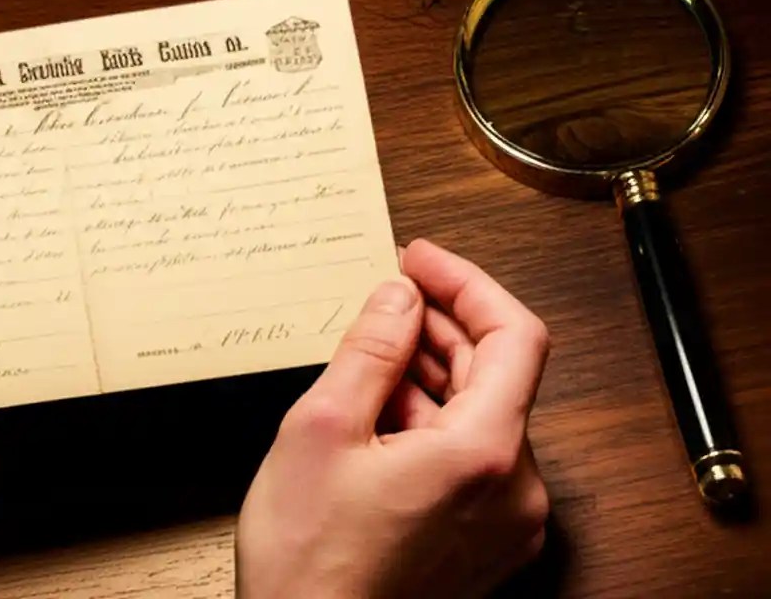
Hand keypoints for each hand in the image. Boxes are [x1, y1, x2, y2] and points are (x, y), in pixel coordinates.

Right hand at [236, 239, 550, 598]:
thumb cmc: (310, 564)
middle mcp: (515, 491)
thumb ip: (370, 350)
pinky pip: (475, 462)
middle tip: (387, 301)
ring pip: (484, 418)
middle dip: (442, 328)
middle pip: (499, 375)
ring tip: (369, 367)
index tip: (422, 260)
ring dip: (434, 378)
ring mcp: (506, 525)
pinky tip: (381, 422)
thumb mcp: (321, 429)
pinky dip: (435, 426)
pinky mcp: (487, 547)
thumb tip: (398, 297)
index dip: (468, 283)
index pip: (514, 334)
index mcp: (483, 454)